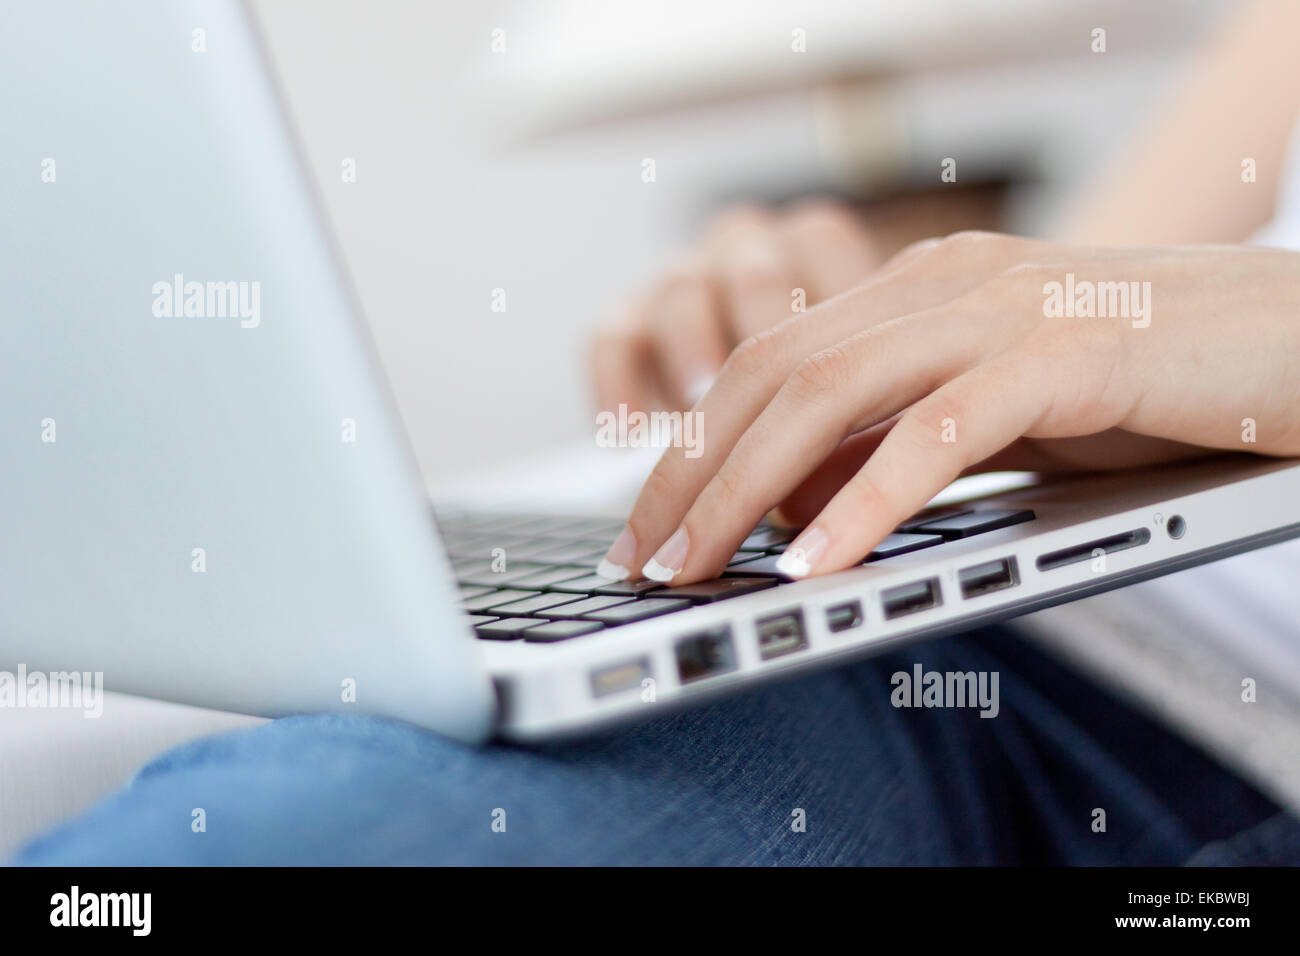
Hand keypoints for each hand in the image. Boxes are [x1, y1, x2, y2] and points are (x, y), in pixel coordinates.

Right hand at [588, 201, 880, 413]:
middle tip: (778, 401)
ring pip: (679, 294)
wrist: (738, 384)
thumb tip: (862, 484)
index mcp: (811, 244)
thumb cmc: (837, 381)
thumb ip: (870, 409)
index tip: (853, 369)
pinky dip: (617, 384)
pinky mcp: (626, 321)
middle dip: (762, 339)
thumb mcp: (867, 379)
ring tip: (702, 407)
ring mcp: (681, 282)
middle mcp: (742, 251)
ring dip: (693, 353)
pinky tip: (627, 435)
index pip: (820, 246)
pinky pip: (609, 339)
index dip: (833, 305)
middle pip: (748, 274)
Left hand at [598, 232, 1299, 583]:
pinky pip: (944, 432)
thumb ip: (897, 440)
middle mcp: (941, 283)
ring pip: (830, 395)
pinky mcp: (1070, 353)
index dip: (689, 443)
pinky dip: (871, 502)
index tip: (647, 523)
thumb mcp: (991, 416)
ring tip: (697, 568)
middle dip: (689, 475)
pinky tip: (823, 565)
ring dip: (747, 491)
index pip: (764, 361)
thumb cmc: (1145, 380)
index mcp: (915, 288)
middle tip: (641, 560)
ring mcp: (1001, 309)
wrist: (1295, 336)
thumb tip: (796, 501)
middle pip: (770, 376)